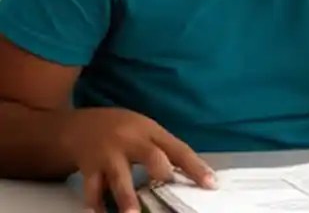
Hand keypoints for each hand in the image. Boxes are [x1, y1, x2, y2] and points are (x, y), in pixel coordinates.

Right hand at [58, 108, 215, 212]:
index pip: (178, 149)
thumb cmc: (118, 130)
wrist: (74, 125)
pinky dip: (97, 204)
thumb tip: (190, 175)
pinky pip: (93, 189)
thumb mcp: (142, 131)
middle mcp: (130, 141)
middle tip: (171, 190)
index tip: (211, 184)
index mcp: (150, 131)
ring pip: (119, 177)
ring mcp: (108, 154)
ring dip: (126, 197)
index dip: (196, 167)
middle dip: (161, 173)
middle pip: (151, 156)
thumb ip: (162, 149)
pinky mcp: (88, 168)